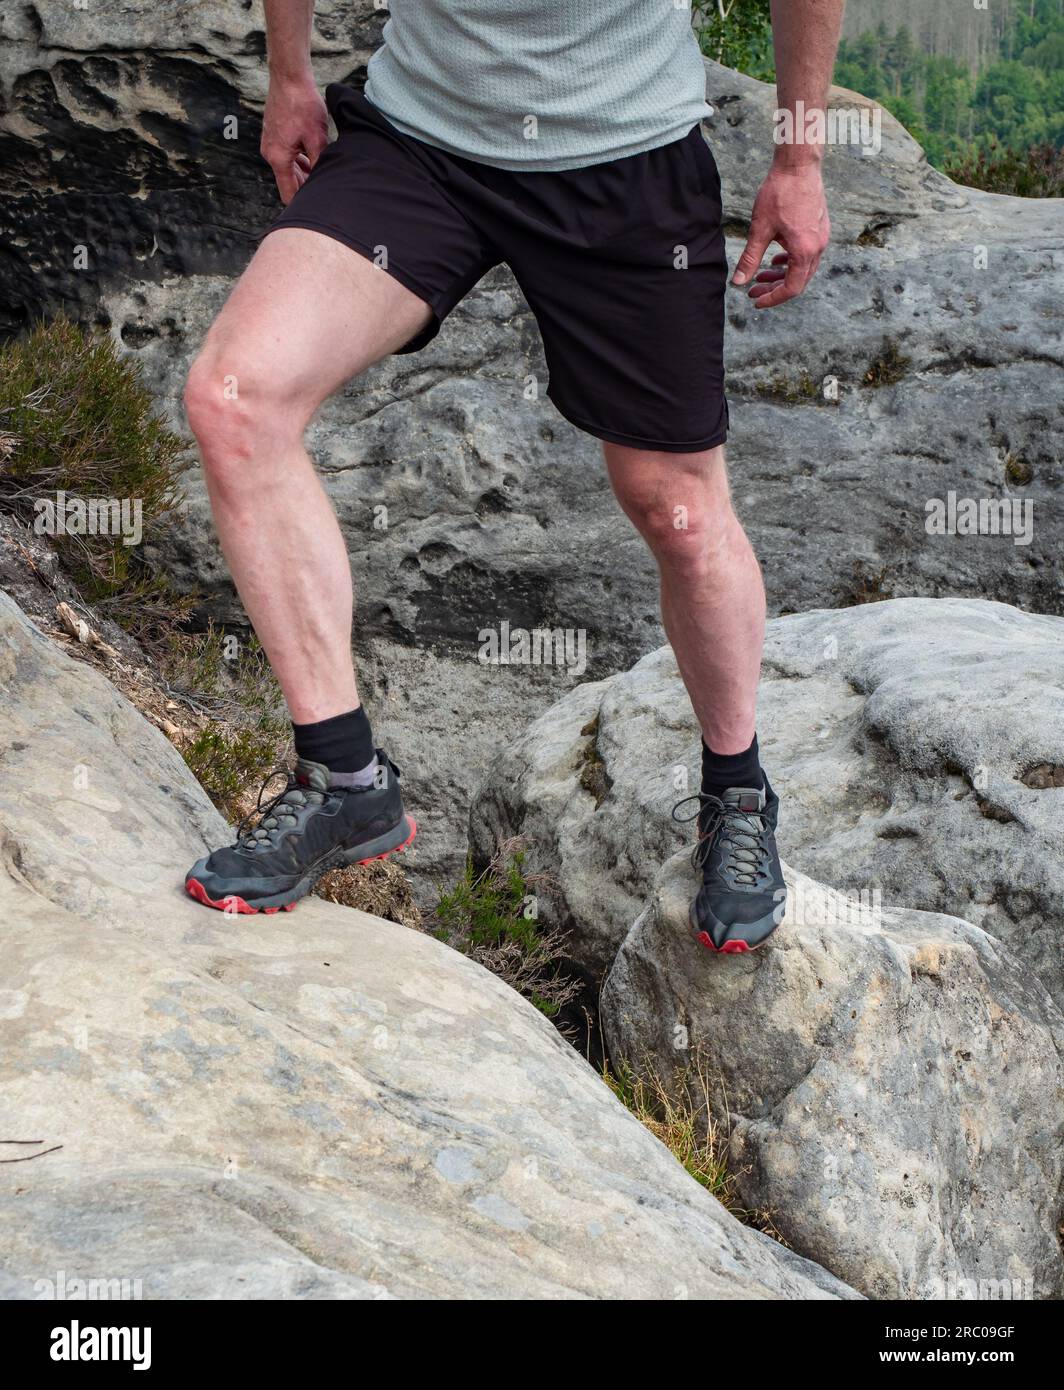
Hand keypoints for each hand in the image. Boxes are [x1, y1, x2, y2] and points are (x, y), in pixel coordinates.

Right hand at [261, 75, 329, 204]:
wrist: (289, 78)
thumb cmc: (303, 105)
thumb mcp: (318, 139)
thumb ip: (318, 165)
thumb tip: (323, 185)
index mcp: (278, 158)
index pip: (288, 194)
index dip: (303, 204)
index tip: (318, 207)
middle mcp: (270, 153)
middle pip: (288, 183)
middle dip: (306, 188)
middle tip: (327, 189)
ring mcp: (270, 144)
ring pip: (288, 169)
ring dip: (304, 173)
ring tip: (323, 173)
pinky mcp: (274, 135)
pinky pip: (286, 156)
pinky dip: (299, 161)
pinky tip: (313, 158)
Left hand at [731, 162, 829, 308]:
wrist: (798, 165)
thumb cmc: (780, 193)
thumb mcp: (760, 229)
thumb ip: (750, 258)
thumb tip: (738, 282)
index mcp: (805, 251)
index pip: (791, 288)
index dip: (773, 298)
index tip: (756, 300)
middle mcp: (818, 247)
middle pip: (798, 281)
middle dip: (775, 288)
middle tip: (753, 290)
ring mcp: (821, 237)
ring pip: (802, 268)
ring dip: (782, 275)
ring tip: (761, 275)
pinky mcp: (819, 228)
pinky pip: (807, 254)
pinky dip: (790, 261)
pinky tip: (775, 259)